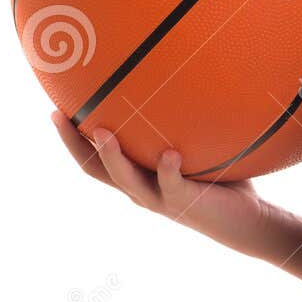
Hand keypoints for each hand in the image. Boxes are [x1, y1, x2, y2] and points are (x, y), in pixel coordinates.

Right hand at [49, 111, 271, 256]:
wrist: (246, 222)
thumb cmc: (220, 182)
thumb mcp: (196, 151)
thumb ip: (183, 127)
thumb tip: (183, 79)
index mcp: (137, 178)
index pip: (94, 159)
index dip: (71, 139)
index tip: (55, 109)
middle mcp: (141, 190)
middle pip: (95, 170)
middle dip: (74, 144)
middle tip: (59, 116)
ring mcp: (160, 198)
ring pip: (126, 180)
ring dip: (112, 156)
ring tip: (102, 132)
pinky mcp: (185, 203)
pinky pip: (172, 185)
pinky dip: (168, 170)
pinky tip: (170, 153)